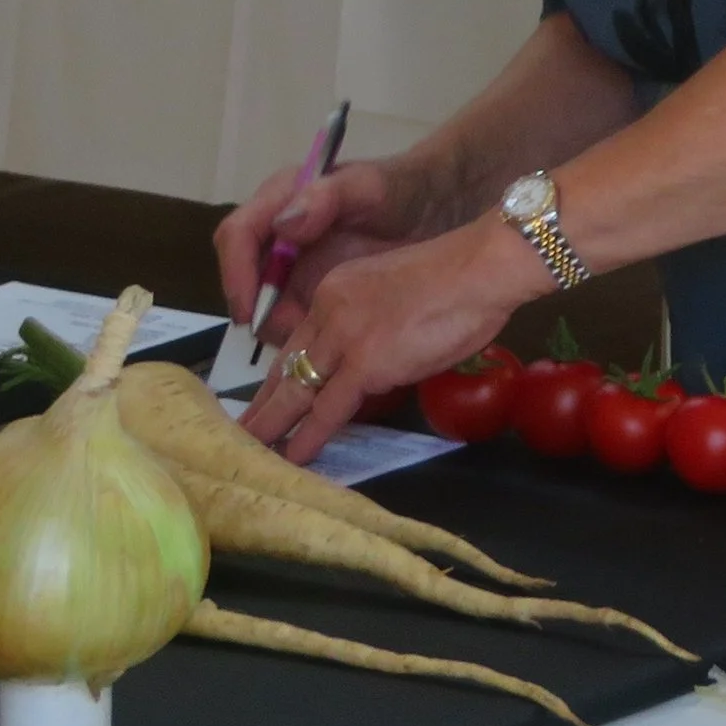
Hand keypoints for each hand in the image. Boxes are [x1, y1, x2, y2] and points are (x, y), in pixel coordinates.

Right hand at [214, 158, 417, 344]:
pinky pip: (290, 319)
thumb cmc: (399, 189)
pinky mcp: (307, 290)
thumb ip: (328, 197)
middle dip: (261, 312)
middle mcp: (275, 235)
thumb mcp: (369, 187)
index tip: (250, 311)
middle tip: (297, 332)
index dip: (236, 274)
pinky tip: (333, 338)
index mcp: (279, 200)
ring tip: (323, 336)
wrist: (432, 210)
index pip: (236, 235)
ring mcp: (290, 266)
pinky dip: (304, 334)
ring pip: (264, 307)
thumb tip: (282, 224)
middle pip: (243, 280)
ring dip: (283, 327)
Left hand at [236, 216, 548, 462]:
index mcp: (338, 289)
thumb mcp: (398, 292)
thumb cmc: (460, 279)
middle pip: (288, 365)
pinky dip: (307, 438)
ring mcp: (345, 337)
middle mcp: (330, 310)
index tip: (271, 393)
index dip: (283, 373)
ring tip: (252, 451)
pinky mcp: (365, 363)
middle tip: (244, 431)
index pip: (300, 340)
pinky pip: (327, 411)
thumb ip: (376, 322)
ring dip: (272, 426)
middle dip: (264, 404)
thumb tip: (377, 359)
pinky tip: (293, 457)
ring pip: (296, 391)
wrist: (481, 268)